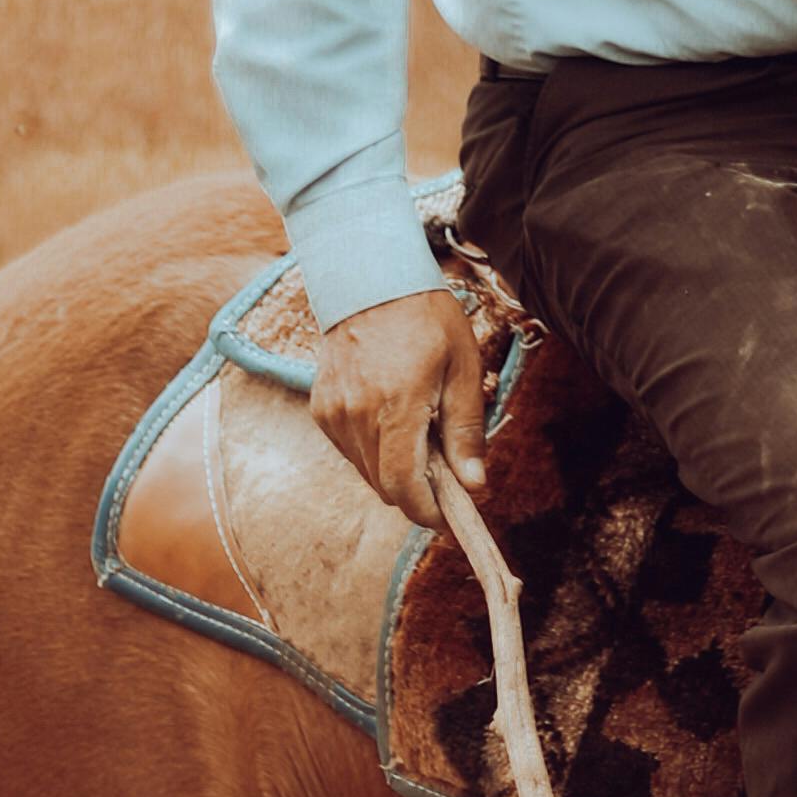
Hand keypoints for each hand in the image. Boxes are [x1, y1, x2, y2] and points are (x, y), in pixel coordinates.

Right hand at [313, 286, 488, 526]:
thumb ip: (466, 432)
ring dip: (396, 470)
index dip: (429, 513)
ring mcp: (333, 413)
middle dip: (419, 491)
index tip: (451, 517)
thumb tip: (475, 486)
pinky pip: (351, 450)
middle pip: (386, 487)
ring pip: (367, 472)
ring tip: (421, 434)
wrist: (370, 279)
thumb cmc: (426, 318)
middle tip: (447, 468)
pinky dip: (375, 450)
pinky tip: (394, 418)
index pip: (404, 488)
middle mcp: (356, 416)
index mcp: (395, 408)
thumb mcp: (462, 369)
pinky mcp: (321, 409)